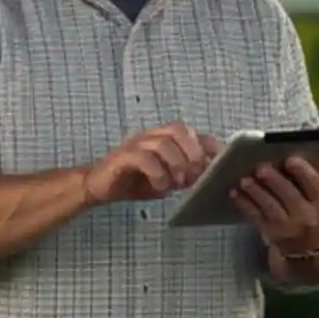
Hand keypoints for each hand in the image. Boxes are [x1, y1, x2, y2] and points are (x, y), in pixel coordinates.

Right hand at [82, 122, 220, 205]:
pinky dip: (158, 174)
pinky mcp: (123, 156)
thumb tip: (209, 176)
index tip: (220, 164)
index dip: (210, 146)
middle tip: (194, 176)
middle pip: (180, 129)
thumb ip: (186, 174)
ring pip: (163, 142)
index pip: (193, 133)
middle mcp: (152, 135)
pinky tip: (160, 187)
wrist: (99, 186)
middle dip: (193, 153)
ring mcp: (137, 143)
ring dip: (176, 164)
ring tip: (177, 184)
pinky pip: (144, 158)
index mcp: (165, 138)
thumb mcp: (168, 179)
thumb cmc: (135, 181)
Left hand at [231, 155, 318, 253]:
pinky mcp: (271, 234)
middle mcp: (308, 217)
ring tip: (245, 179)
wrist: (312, 249)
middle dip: (274, 180)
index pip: (314, 185)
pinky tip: (236, 192)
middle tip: (260, 167)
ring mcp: (288, 228)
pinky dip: (244, 204)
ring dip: (255, 192)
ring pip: (269, 206)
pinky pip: (256, 217)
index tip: (289, 160)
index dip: (302, 172)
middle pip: (288, 195)